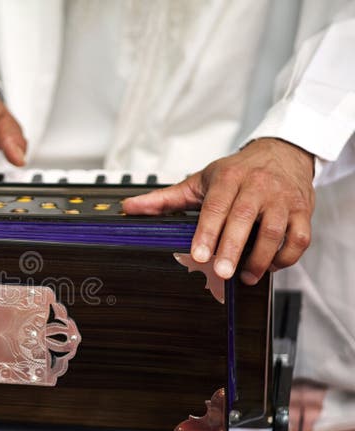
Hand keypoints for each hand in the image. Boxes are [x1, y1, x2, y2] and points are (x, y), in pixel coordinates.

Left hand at [122, 138, 314, 284]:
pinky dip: (286, 257)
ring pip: (274, 231)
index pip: (216, 206)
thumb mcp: (200, 181)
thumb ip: (165, 199)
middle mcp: (257, 186)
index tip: (199, 255)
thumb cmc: (238, 171)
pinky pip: (299, 238)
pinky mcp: (303, 210)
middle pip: (245, 219)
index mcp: (229, 178)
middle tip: (221, 273)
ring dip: (260, 259)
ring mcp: (283, 199)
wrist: (283, 153)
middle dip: (232, 248)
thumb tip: (129, 208)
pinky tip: (270, 267)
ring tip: (245, 277)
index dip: (208, 232)